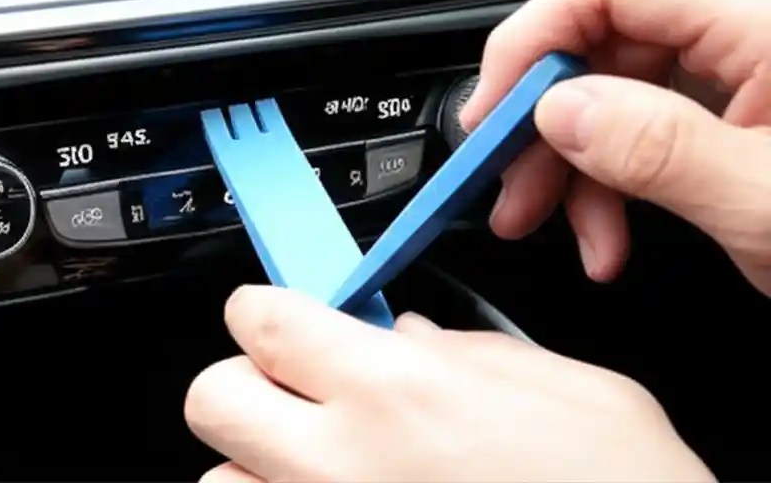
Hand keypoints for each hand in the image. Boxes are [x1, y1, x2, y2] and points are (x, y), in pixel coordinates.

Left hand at [185, 285, 712, 482]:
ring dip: (256, 468)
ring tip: (320, 467)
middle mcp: (345, 465)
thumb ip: (471, 352)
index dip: (267, 311)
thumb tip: (409, 336)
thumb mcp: (568, 389)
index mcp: (400, 394)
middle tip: (294, 391)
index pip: (260, 319)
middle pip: (211, 398)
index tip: (281, 319)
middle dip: (245, 383)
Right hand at [460, 0, 770, 292]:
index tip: (491, 116)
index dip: (529, 46)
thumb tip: (559, 111)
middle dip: (545, 125)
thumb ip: (657, 149)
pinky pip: (651, 128)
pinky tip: (612, 235)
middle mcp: (749, 29)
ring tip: (560, 231)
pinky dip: (617, 183)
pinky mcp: (745, 114)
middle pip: (602, 46)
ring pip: (617, 94)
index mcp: (761, 19)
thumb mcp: (770, 205)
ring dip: (575, 168)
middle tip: (508, 189)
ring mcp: (746, 72)